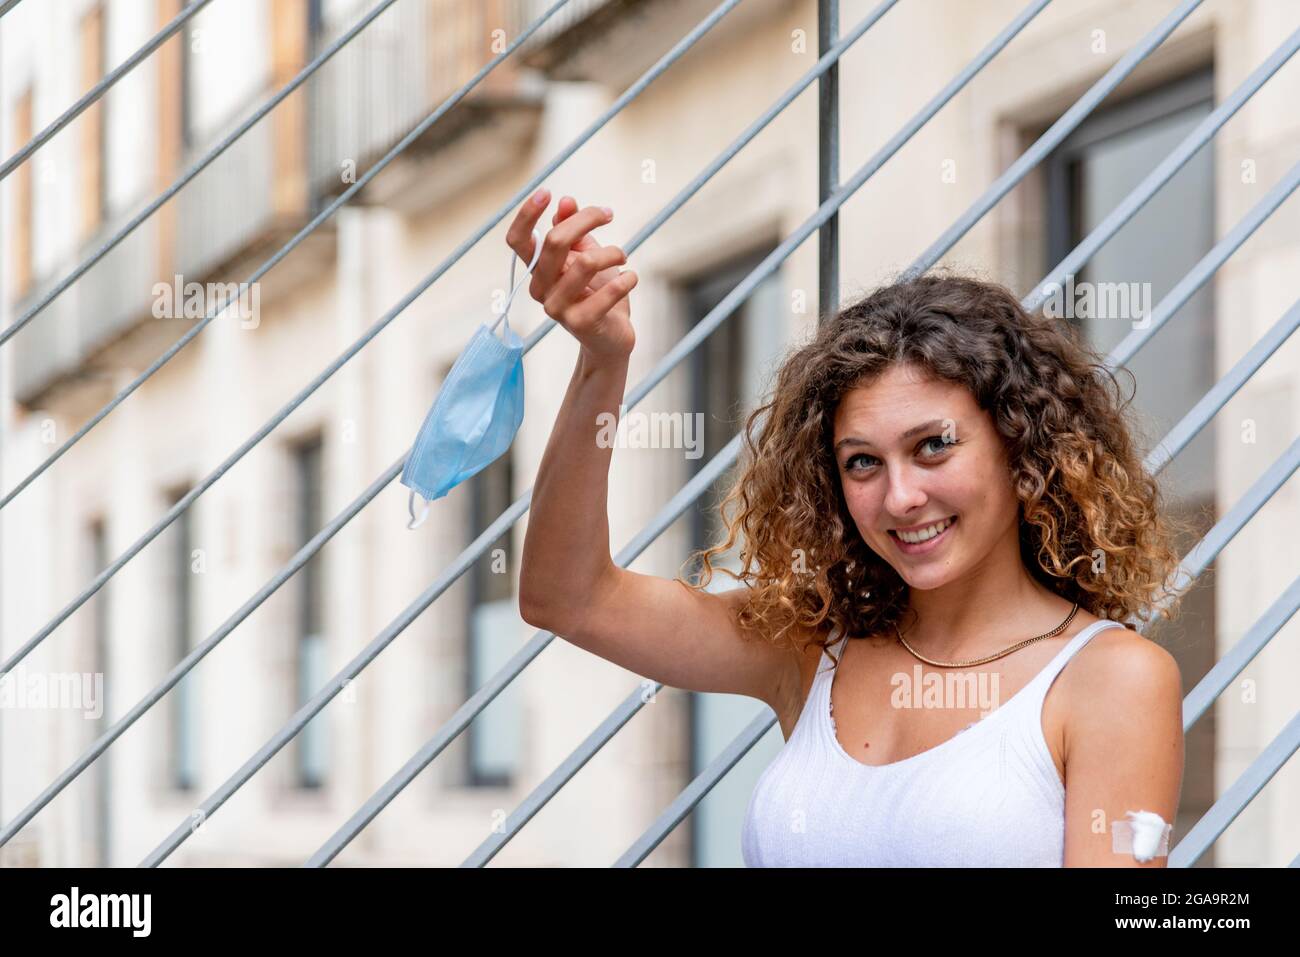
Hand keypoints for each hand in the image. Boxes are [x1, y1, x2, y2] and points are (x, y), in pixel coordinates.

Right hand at [505, 190, 638, 361]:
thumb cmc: (597, 292)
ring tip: (623, 256)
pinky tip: (631, 278)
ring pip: (585, 262)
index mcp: (537, 270)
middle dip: (586, 219)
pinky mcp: (581, 323)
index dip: (527, 214)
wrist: (611, 338)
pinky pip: (608, 291)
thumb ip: (573, 230)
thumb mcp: (585, 255)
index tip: (547, 192)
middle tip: (609, 214)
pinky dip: (626, 279)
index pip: (518, 240)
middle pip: (555, 241)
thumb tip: (565, 201)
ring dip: (613, 252)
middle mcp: (541, 289)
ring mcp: (558, 308)